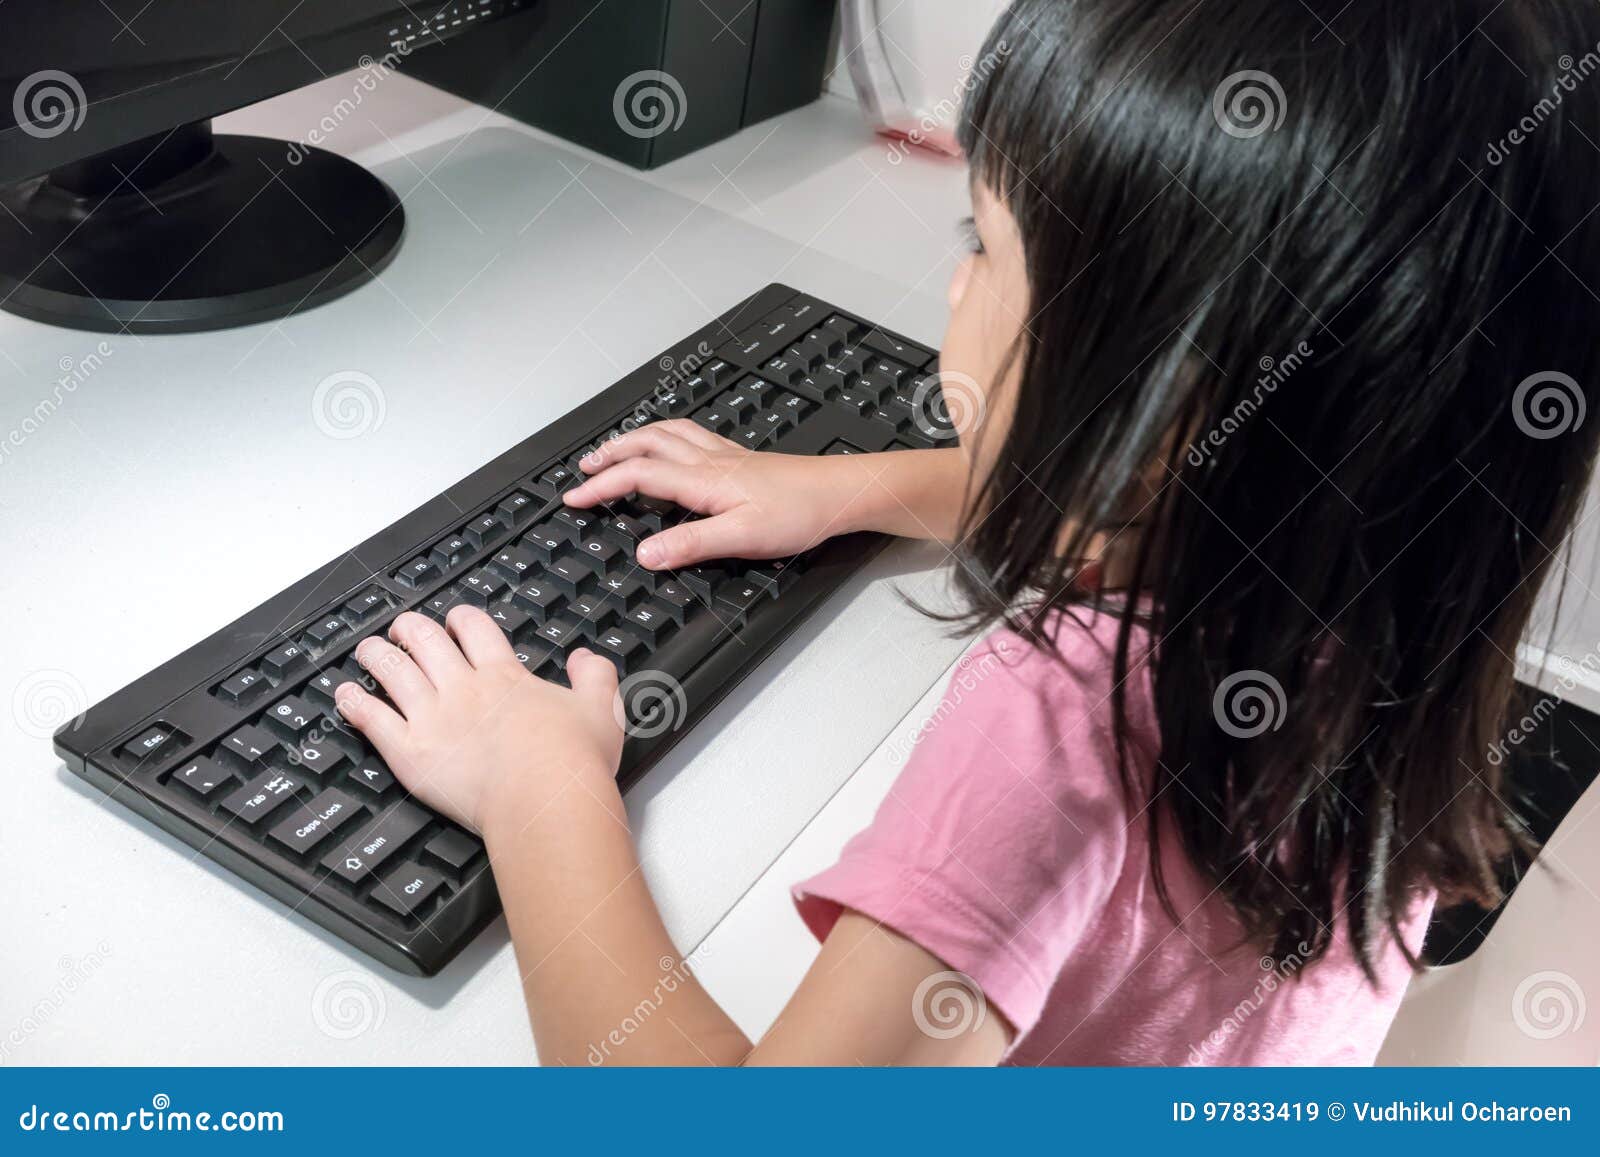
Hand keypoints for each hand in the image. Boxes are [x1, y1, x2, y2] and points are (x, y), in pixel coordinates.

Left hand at [333, 607, 623, 832]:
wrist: (546, 798)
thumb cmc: (573, 762)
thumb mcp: (601, 710)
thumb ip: (595, 677)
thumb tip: (586, 658)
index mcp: (504, 676)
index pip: (475, 629)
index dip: (461, 618)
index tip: (455, 620)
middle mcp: (463, 688)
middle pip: (424, 640)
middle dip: (409, 628)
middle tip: (402, 629)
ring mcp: (433, 717)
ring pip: (392, 670)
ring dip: (375, 655)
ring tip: (367, 651)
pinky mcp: (410, 750)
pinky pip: (372, 718)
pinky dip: (354, 703)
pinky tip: (345, 695)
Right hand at [563, 419, 868, 568]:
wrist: (841, 492)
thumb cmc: (800, 512)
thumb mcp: (742, 538)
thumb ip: (690, 545)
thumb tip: (645, 554)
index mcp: (702, 480)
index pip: (638, 476)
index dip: (601, 486)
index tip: (574, 499)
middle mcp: (709, 460)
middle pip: (646, 443)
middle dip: (610, 453)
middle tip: (584, 467)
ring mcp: (726, 455)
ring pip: (668, 433)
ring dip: (635, 437)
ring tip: (614, 448)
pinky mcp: (742, 458)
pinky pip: (692, 434)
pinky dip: (666, 434)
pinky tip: (671, 443)